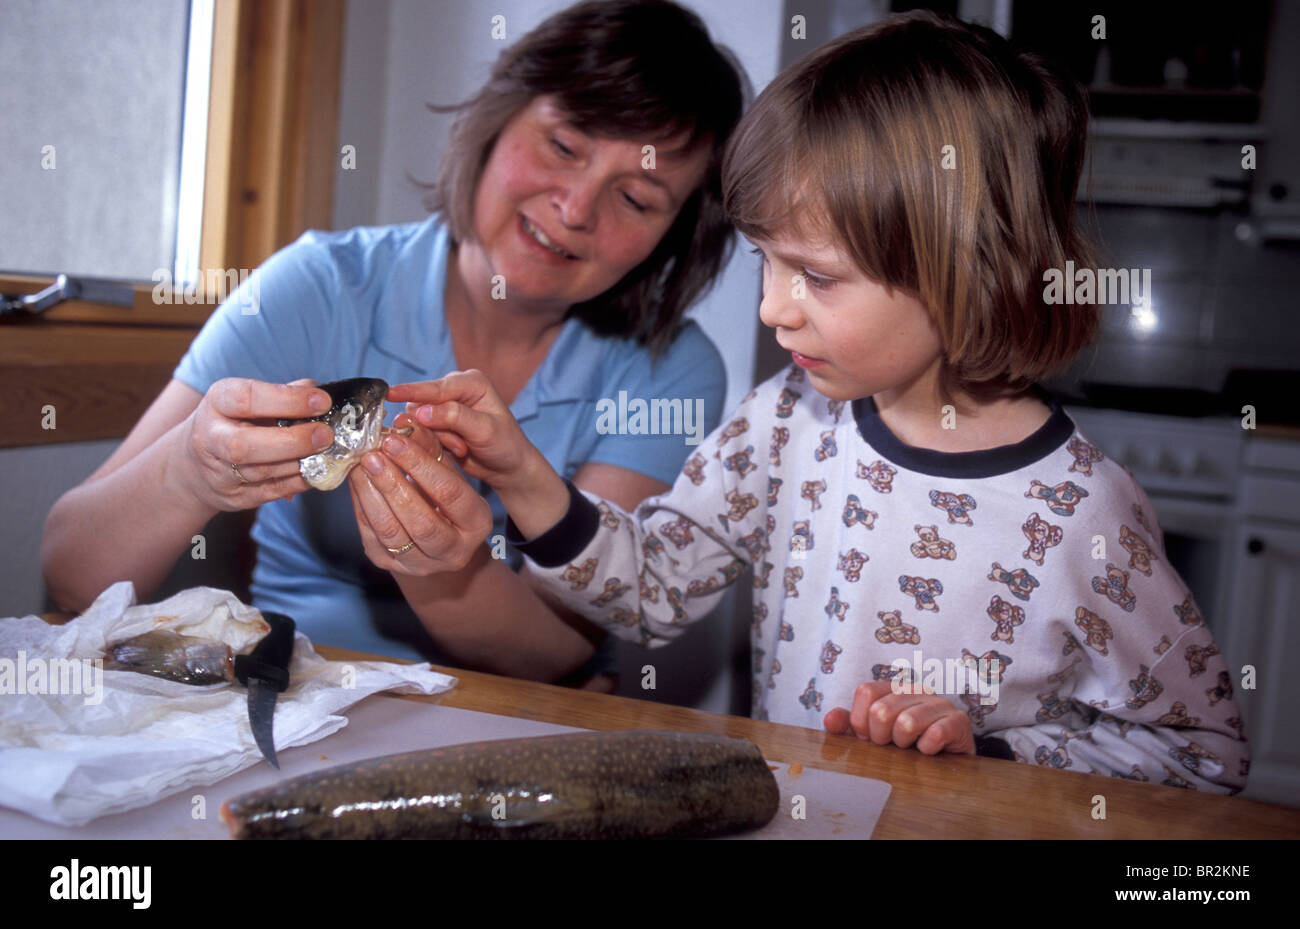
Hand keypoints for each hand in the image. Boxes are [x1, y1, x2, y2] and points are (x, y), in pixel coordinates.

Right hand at [175, 377, 332, 511]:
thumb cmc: (232, 422)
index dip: (287, 400)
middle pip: (244, 446)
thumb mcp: (247, 399)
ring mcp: (219, 473)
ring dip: (300, 462)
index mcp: (216, 404)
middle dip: (291, 440)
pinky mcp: (235, 498)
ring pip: (261, 472)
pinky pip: (273, 492)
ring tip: (327, 451)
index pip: (246, 399)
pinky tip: (318, 468)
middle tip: (325, 434)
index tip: (321, 401)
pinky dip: (300, 481)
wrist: (195, 465)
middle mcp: (211, 439)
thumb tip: (318, 390)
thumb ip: (282, 393)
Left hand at [347, 413, 493, 575]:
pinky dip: (360, 505)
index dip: (420, 464)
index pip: (449, 493)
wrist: (436, 541)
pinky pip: (371, 535)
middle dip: (393, 483)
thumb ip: (430, 449)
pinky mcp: (391, 566)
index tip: (395, 439)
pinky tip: (356, 481)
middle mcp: (453, 551)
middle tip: (373, 453)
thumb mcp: (448, 473)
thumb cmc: (445, 498)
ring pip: (390, 531)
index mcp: (476, 524)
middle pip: (420, 520)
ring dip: (371, 494)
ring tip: (360, 465)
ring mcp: (420, 564)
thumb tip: (406, 420)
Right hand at [387, 369, 538, 487]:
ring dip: (438, 440)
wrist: (508, 467)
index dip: (412, 392)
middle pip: (421, 405)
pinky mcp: (437, 424)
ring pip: (418, 422)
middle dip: (436, 429)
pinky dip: (437, 445)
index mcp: (470, 382)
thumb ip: (455, 418)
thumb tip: (421, 411)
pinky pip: (421, 434)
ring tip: (463, 447)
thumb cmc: (505, 445)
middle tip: (460, 445)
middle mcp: (454, 390)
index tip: (389, 394)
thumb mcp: (485, 430)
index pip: (435, 388)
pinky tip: (458, 449)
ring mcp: (443, 407)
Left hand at [824, 680, 975, 754]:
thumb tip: (829, 720)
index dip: (861, 720)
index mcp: (893, 688)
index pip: (865, 691)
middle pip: (882, 710)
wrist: (947, 759)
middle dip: (881, 737)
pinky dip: (927, 749)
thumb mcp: (874, 735)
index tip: (869, 737)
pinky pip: (935, 735)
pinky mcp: (958, 721)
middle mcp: (916, 690)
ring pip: (907, 723)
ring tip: (910, 747)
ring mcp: (939, 703)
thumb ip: (849, 726)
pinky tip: (929, 751)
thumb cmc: (906, 744)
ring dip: (904, 744)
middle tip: (891, 744)